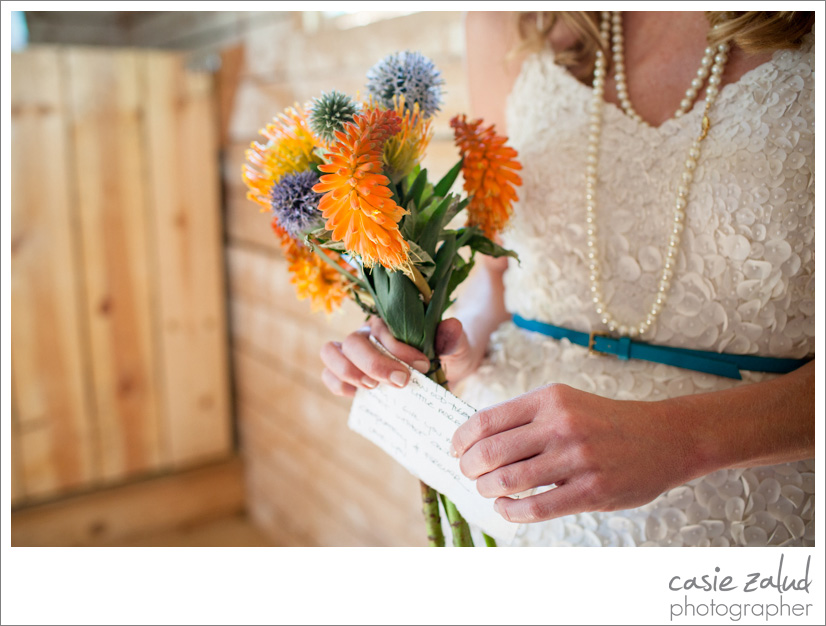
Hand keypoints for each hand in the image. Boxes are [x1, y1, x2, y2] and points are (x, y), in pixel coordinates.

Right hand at [320, 317, 479, 396]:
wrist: (446, 370)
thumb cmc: (447, 354)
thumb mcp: (456, 346)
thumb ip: (452, 337)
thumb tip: (451, 325)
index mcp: (390, 321)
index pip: (381, 329)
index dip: (398, 349)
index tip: (422, 365)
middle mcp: (367, 334)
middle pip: (353, 342)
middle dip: (374, 364)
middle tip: (400, 382)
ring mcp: (354, 354)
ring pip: (331, 352)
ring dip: (349, 372)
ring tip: (373, 388)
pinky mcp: (350, 376)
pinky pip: (329, 375)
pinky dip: (338, 385)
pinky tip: (359, 394)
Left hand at [450, 383, 698, 522]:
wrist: (664, 438)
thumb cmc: (604, 421)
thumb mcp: (565, 402)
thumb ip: (524, 417)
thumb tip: (475, 439)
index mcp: (549, 399)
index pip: (486, 420)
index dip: (461, 440)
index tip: (456, 451)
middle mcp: (561, 425)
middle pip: (490, 452)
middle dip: (470, 468)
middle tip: (469, 474)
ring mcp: (577, 459)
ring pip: (509, 482)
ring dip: (488, 490)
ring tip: (488, 490)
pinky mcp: (591, 491)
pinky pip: (537, 508)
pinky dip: (511, 512)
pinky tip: (507, 508)